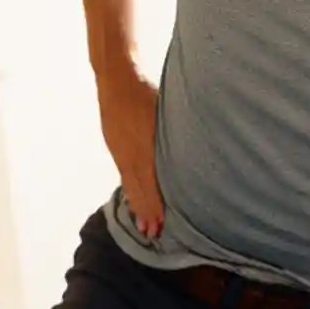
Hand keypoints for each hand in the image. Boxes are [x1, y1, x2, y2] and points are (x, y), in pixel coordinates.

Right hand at [97, 70, 163, 237]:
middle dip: (146, 211)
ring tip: (143, 225)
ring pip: (129, 182)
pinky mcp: (114, 144)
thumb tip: (195, 150)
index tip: (161, 223)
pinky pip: (123, 172)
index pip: (149, 181)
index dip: (155, 204)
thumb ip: (177, 133)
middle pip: (138, 187)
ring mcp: (119, 149)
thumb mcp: (167, 108)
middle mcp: (128, 151)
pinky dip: (129, 189)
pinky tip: (133, 198)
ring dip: (137, 204)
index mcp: (143, 145)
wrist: (116, 74)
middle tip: (153, 233)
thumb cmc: (147, 87)